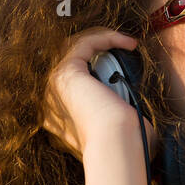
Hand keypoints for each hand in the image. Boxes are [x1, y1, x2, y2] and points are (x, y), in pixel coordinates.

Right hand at [41, 28, 156, 163]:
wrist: (116, 146)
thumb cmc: (126, 146)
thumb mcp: (120, 129)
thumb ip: (119, 115)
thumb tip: (132, 110)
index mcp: (61, 119)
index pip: (75, 83)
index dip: (97, 67)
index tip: (124, 64)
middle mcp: (52, 102)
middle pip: (72, 61)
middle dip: (98, 49)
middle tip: (124, 48)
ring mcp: (54, 87)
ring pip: (74, 48)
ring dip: (102, 40)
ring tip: (127, 42)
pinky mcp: (65, 73)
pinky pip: (83, 43)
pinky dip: (106, 37)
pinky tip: (128, 42)